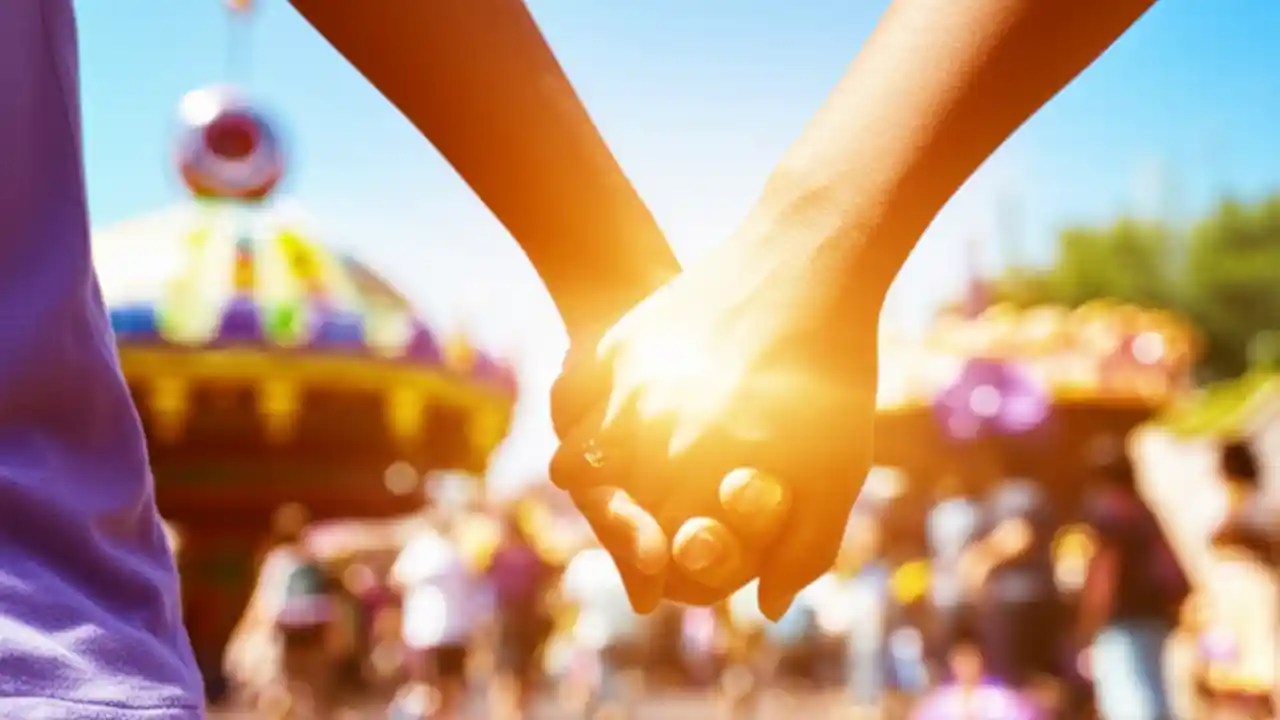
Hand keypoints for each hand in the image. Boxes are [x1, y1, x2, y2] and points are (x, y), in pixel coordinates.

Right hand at [551, 220, 884, 618]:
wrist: (807, 263)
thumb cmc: (833, 377)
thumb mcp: (836, 471)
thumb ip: (802, 550)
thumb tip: (765, 605)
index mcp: (700, 479)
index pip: (660, 555)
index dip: (679, 561)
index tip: (697, 546)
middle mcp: (648, 440)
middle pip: (615, 511)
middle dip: (642, 520)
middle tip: (672, 514)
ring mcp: (626, 390)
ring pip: (581, 461)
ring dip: (605, 474)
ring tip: (639, 470)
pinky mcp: (618, 347)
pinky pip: (578, 404)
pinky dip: (587, 421)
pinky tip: (618, 418)